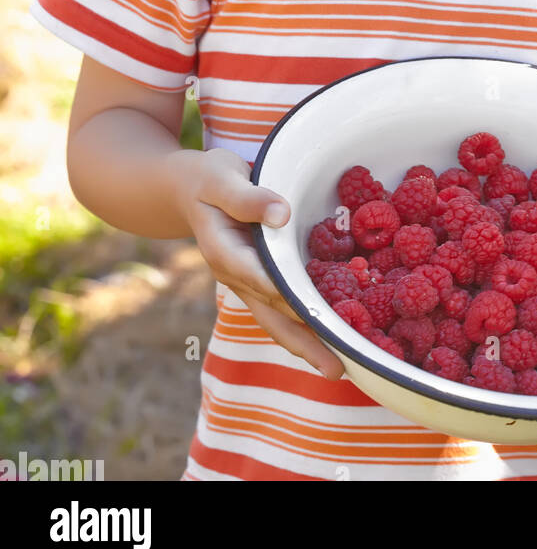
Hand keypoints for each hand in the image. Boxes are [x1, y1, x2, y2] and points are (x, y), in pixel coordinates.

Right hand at [171, 147, 344, 379]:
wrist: (187, 190)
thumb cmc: (207, 180)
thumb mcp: (221, 178)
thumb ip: (247, 198)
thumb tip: (281, 214)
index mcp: (224, 252)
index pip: (257, 278)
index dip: (285, 296)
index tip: (314, 316)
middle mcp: (235, 276)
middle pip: (270, 315)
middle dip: (303, 342)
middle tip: (336, 370)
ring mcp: (245, 283)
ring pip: (276, 320)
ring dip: (305, 344)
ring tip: (337, 369)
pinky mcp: (256, 280)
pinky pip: (279, 308)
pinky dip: (302, 325)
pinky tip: (328, 336)